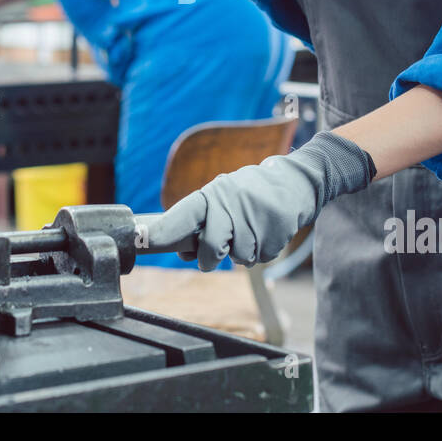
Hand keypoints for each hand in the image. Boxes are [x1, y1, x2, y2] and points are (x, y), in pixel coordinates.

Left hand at [147, 132, 376, 270]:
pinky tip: (267, 231)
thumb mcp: (224, 197)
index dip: (164, 230)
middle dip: (210, 258)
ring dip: (244, 252)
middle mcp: (232, 203)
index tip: (145, 241)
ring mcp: (256, 215)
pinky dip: (264, 250)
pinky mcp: (278, 228)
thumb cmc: (251, 193)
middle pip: (212, 247)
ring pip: (240, 256)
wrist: (296, 181)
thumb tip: (182, 251)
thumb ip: (203, 221)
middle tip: (210, 260)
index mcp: (214, 194)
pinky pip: (263, 256)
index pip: (184, 214)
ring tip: (251, 231)